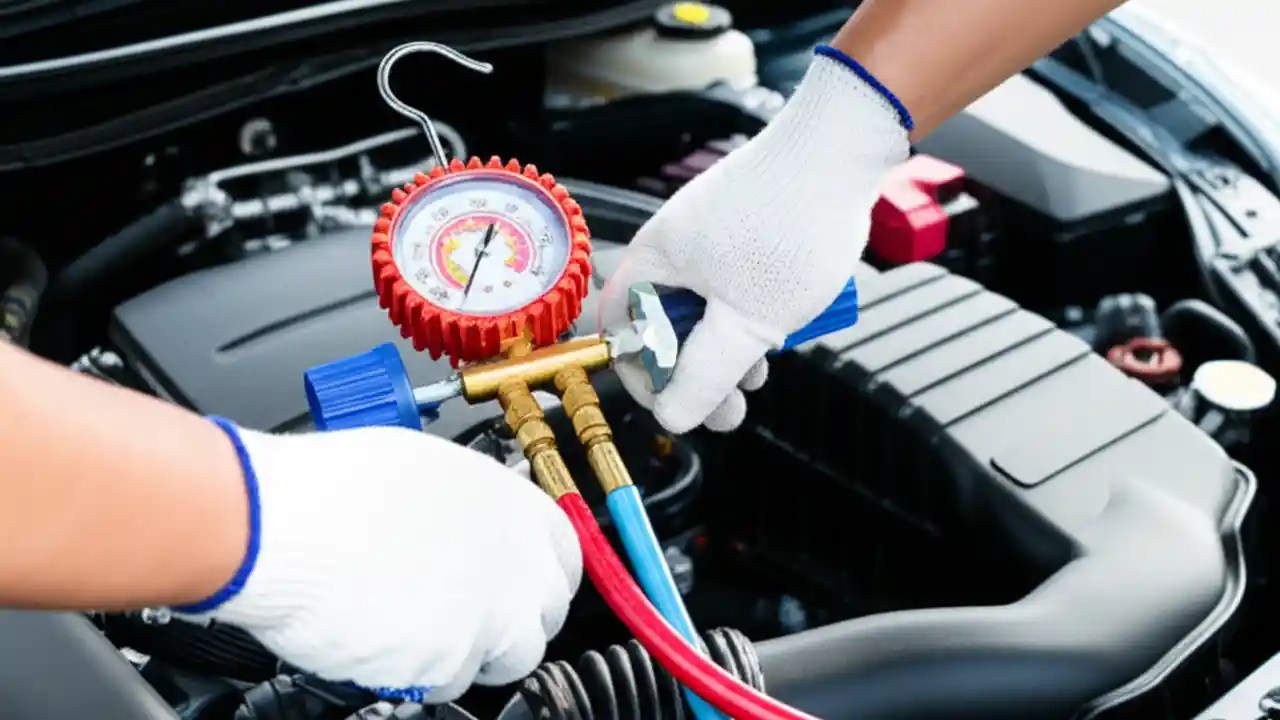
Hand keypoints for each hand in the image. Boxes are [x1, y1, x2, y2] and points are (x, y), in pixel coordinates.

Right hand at [175, 421, 580, 703]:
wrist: (282, 528)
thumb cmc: (334, 490)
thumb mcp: (425, 471)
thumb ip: (469, 507)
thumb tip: (471, 525)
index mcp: (512, 506)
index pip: (567, 556)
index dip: (540, 574)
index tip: (522, 583)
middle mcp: (513, 562)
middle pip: (546, 614)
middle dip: (513, 620)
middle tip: (468, 612)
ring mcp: (488, 616)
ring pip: (508, 657)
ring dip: (473, 651)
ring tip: (420, 624)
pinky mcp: (449, 661)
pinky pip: (451, 682)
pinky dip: (425, 670)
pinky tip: (388, 637)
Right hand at [602, 53, 909, 433]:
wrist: (843, 144)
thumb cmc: (792, 225)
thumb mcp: (747, 323)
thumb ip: (705, 376)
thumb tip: (674, 415)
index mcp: (654, 261)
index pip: (619, 331)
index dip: (641, 376)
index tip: (679, 403)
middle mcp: (673, 243)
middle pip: (664, 324)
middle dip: (697, 368)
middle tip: (733, 401)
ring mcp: (709, 230)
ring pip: (704, 306)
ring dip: (729, 345)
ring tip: (765, 364)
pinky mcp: (743, 223)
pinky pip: (731, 282)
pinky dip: (748, 311)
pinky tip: (783, 321)